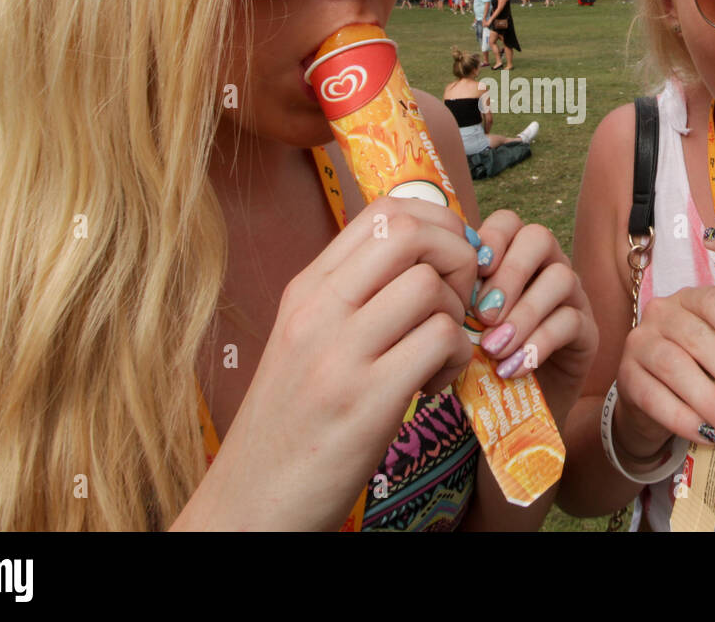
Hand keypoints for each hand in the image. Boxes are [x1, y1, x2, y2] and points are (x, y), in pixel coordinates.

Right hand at [187, 197, 476, 530]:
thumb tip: (424, 256)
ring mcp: (338, 354)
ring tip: (441, 355)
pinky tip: (435, 387)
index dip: (438, 223)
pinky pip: (440, 341)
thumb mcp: (308, 341)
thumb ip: (355, 297)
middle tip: (460, 300)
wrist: (253, 502)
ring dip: (457, 318)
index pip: (384, 213)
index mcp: (306, 290)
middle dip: (458, 256)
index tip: (452, 262)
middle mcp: (317, 310)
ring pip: (430, 287)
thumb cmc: (295, 422)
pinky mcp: (366, 400)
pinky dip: (457, 359)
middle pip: (411, 233)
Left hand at [469, 210, 596, 420]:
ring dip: (524, 312)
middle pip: (539, 238)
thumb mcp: (462, 325)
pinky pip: (571, 322)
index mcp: (514, 254)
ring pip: (561, 277)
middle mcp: (547, 265)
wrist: (517, 407)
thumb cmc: (481, 358)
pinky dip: (537, 344)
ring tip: (494, 348)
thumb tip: (433, 288)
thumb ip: (456, 301)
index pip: (508, 221)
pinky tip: (511, 368)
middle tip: (482, 315)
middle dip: (509, 274)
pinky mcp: (588, 330)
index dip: (490, 240)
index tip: (470, 275)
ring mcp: (572, 296)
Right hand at [612, 284, 714, 458]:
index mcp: (691, 298)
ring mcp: (638, 343)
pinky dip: (685, 419)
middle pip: (696, 338)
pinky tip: (709, 436)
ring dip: (712, 401)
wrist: (656, 400)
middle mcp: (660, 313)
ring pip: (674, 367)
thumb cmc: (703, 371)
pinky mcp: (625, 377)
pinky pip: (654, 397)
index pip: (714, 302)